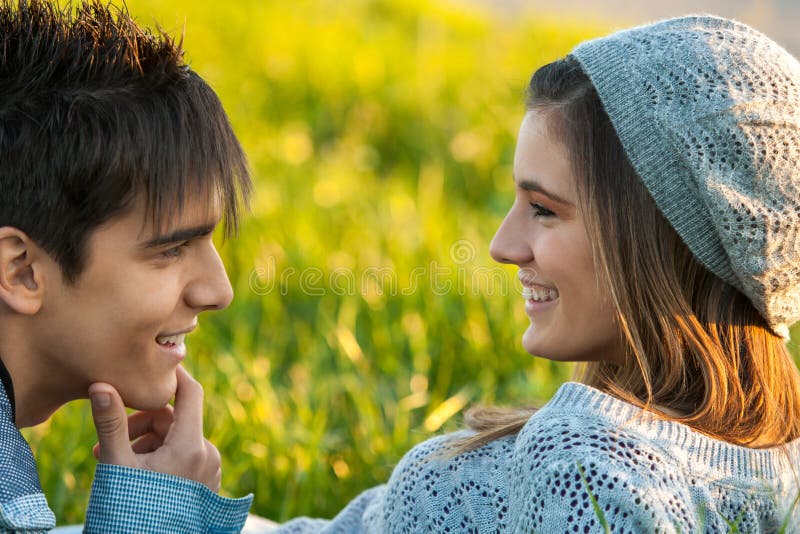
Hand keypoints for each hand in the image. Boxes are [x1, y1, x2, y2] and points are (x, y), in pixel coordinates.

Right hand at [88, 365, 221, 491]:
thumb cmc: (128, 511)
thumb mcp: (116, 464)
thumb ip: (110, 423)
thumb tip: (100, 385)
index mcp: (191, 446)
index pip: (190, 391)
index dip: (172, 375)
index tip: (153, 365)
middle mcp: (208, 456)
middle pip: (174, 420)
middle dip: (140, 426)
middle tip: (104, 444)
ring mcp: (209, 472)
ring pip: (176, 439)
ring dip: (147, 444)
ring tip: (115, 463)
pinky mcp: (206, 485)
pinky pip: (185, 458)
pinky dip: (161, 458)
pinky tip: (137, 473)